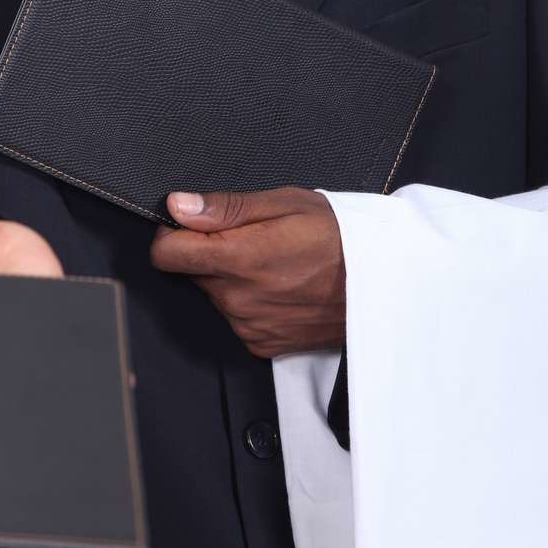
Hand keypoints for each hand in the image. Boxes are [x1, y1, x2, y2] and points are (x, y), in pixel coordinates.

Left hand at [149, 187, 344, 356]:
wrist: (381, 282)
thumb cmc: (338, 237)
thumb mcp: (284, 203)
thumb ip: (225, 208)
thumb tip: (179, 206)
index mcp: (239, 258)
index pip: (166, 254)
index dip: (171, 233)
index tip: (188, 224)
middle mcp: (238, 299)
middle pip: (192, 272)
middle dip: (210, 252)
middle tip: (252, 238)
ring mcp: (249, 326)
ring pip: (216, 295)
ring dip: (231, 278)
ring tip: (273, 262)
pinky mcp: (262, 344)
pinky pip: (236, 318)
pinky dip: (249, 302)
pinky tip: (279, 286)